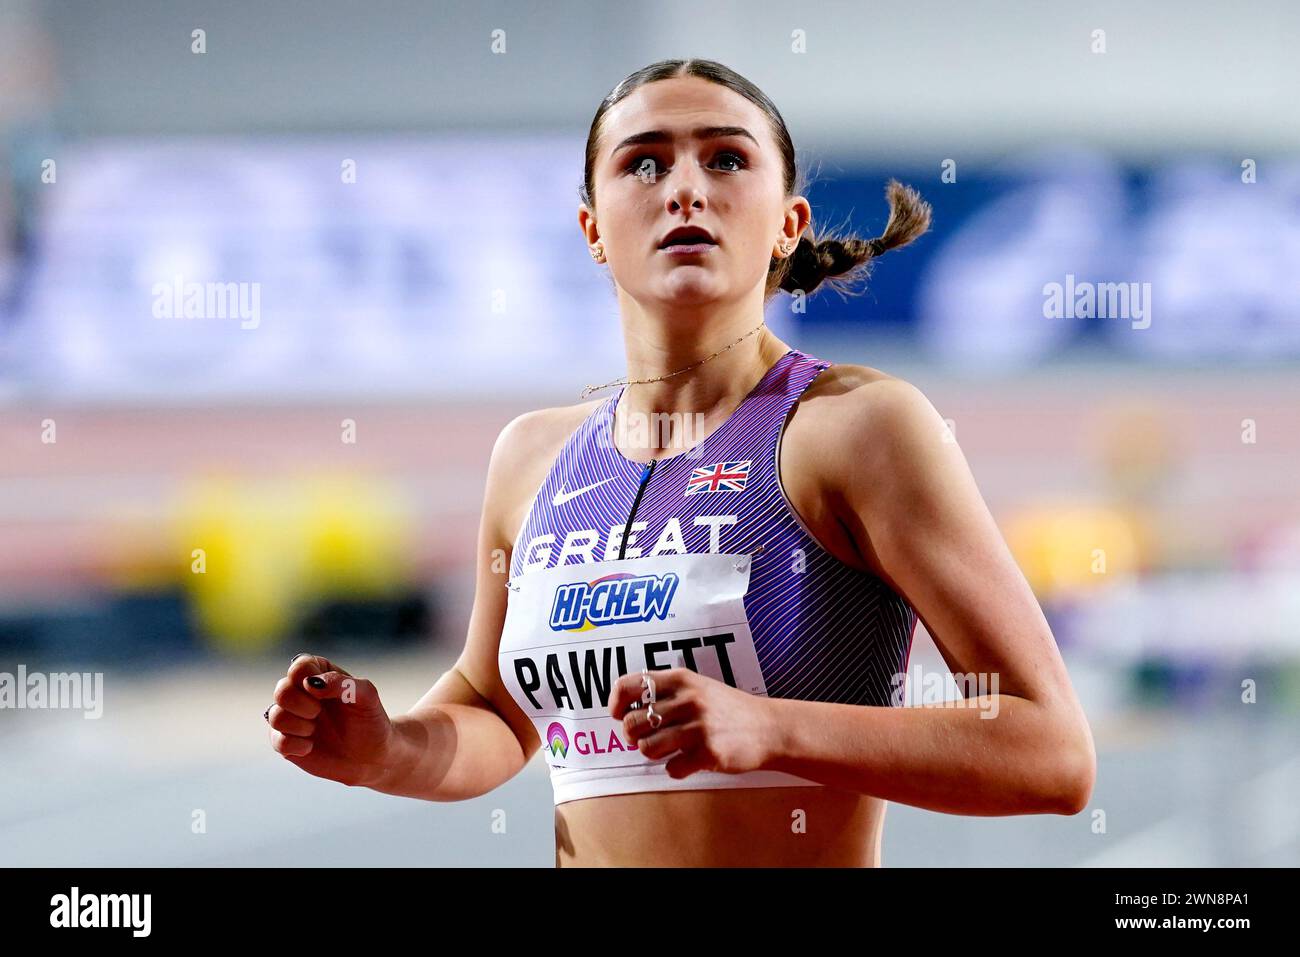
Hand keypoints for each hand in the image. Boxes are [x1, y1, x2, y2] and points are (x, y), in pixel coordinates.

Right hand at [265, 653, 394, 787]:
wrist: (371, 756)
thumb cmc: (370, 720)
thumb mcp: (367, 696)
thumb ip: (342, 683)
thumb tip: (310, 683)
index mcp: (318, 673)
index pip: (299, 666)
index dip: (308, 681)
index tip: (325, 694)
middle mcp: (300, 692)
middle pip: (281, 690)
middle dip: (302, 705)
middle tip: (319, 713)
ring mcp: (291, 717)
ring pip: (274, 716)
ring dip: (299, 725)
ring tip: (315, 730)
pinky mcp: (286, 742)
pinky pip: (276, 740)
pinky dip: (295, 745)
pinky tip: (310, 747)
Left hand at [609, 668, 778, 778]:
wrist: (769, 728)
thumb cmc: (728, 709)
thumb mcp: (699, 686)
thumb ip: (667, 692)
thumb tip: (626, 709)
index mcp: (681, 679)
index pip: (629, 685)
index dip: (616, 703)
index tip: (617, 714)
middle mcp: (688, 699)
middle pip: (632, 723)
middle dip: (633, 736)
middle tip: (645, 738)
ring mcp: (698, 726)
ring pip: (647, 748)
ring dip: (653, 753)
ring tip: (667, 750)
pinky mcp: (708, 752)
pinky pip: (672, 768)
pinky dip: (676, 769)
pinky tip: (688, 761)